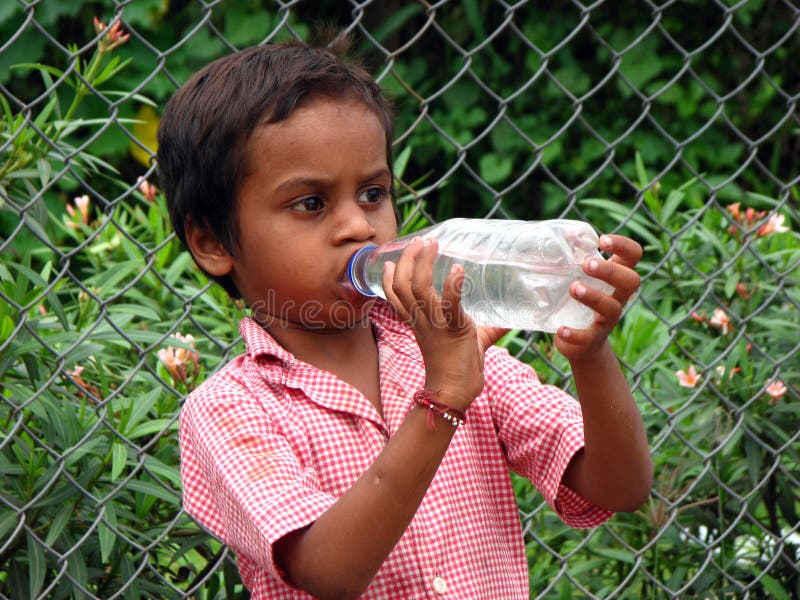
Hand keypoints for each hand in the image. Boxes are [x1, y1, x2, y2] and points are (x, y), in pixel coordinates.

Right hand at [382, 237, 484, 409]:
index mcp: (418, 322)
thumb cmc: (459, 368)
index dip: (389, 277)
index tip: (390, 261)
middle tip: (420, 242)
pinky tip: (458, 271)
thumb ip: (487, 327)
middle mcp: (422, 321)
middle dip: (408, 260)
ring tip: (432, 245)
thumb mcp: (471, 340)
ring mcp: (436, 325)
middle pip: (403, 285)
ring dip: (424, 264)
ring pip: (418, 289)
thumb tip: (508, 320)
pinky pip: (448, 306)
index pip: (395, 296)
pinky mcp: (454, 331)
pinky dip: (452, 287)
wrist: (454, 393)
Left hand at [555, 234, 641, 361]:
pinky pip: (588, 337)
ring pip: (611, 308)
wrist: (582, 344)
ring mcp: (607, 319)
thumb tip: (568, 233)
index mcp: (616, 279)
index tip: (602, 240)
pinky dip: (574, 334)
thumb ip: (576, 257)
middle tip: (586, 264)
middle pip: (631, 281)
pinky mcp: (592, 338)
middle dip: (610, 271)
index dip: (624, 245)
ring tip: (573, 288)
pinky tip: (561, 329)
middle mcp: (618, 297)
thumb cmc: (581, 300)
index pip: (633, 256)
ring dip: (593, 296)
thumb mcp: (580, 278)